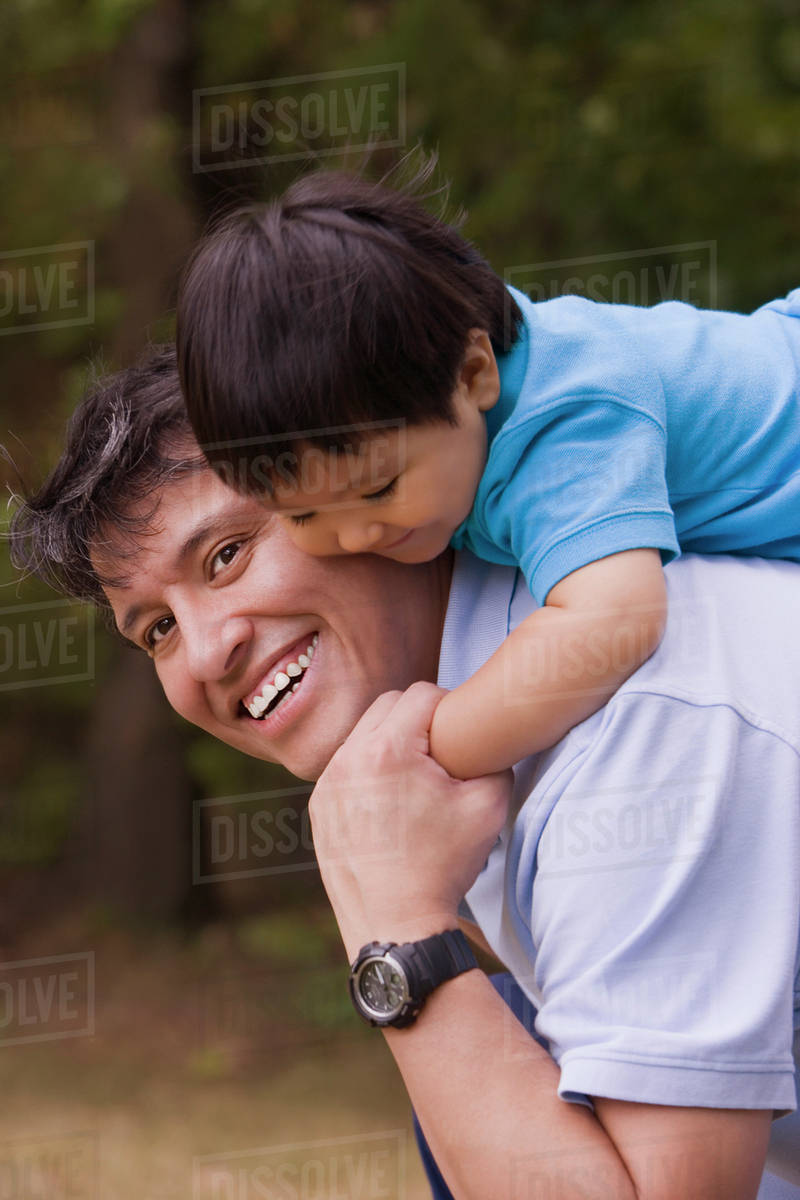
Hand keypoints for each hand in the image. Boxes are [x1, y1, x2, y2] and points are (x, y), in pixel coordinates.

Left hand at [308, 681, 510, 959]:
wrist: (397, 927)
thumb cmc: (444, 866)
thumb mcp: (489, 805)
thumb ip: (492, 756)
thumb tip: (488, 738)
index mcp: (388, 751)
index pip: (422, 694)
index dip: (448, 706)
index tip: (460, 735)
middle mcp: (348, 759)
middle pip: (388, 705)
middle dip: (417, 718)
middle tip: (441, 751)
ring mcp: (327, 783)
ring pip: (363, 733)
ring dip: (390, 741)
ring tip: (416, 776)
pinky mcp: (318, 806)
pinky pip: (346, 766)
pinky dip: (369, 770)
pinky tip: (391, 800)